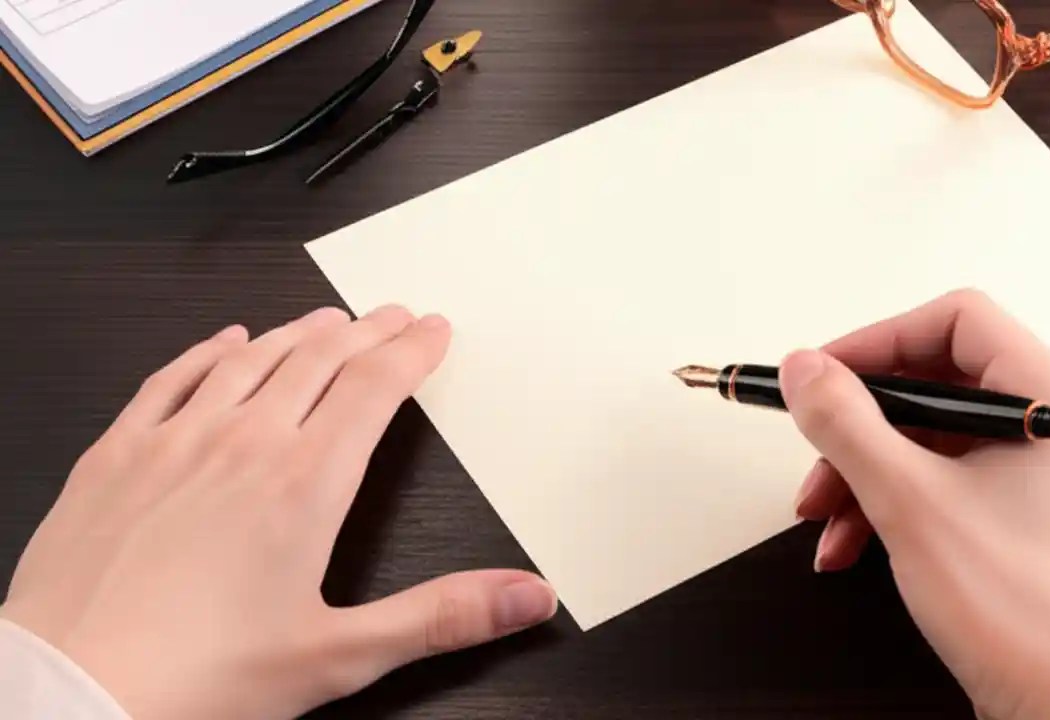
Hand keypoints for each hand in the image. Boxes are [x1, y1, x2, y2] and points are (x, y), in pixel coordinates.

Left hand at [0, 306, 557, 719]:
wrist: (71, 694)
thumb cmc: (198, 681)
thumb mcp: (340, 655)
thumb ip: (441, 616)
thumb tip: (525, 596)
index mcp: (304, 484)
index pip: (375, 388)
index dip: (411, 351)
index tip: (433, 330)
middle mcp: (243, 444)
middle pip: (319, 359)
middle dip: (367, 330)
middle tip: (394, 315)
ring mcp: (174, 441)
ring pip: (251, 359)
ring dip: (297, 331)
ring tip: (327, 319)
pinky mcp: (116, 456)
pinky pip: (170, 378)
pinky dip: (206, 351)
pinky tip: (224, 342)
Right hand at [781, 290, 1049, 719]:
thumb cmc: (1022, 616)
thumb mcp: (910, 502)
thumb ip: (847, 422)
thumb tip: (805, 367)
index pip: (958, 320)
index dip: (878, 340)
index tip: (822, 375)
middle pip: (938, 382)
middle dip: (861, 424)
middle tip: (814, 452)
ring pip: (934, 436)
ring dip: (866, 471)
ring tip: (823, 517)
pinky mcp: (1031, 512)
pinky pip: (950, 477)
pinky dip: (896, 501)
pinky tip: (852, 543)